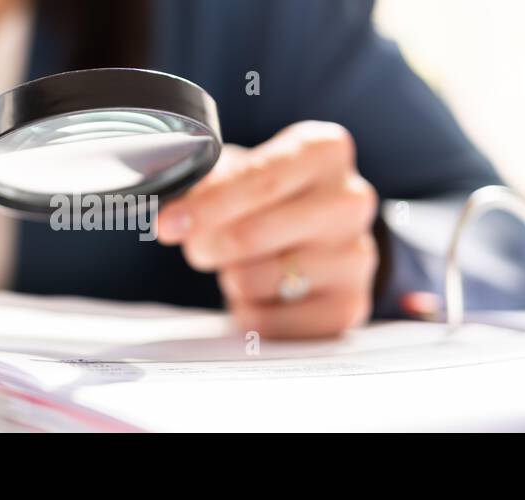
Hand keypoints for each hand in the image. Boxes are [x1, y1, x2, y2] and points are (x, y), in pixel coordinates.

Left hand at [155, 121, 377, 337]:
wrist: (324, 235)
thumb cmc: (274, 197)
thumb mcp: (243, 169)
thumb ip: (207, 183)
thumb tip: (171, 214)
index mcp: (324, 151)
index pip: (259, 179)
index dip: (206, 206)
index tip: (167, 225)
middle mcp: (350, 200)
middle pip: (251, 235)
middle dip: (207, 245)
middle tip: (199, 247)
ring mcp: (357, 256)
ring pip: (254, 281)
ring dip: (233, 278)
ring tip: (248, 263)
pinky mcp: (349, 306)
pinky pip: (269, 323)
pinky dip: (249, 312)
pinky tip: (263, 293)